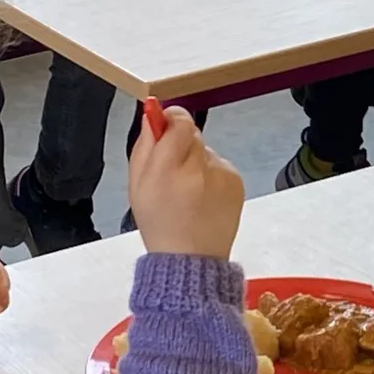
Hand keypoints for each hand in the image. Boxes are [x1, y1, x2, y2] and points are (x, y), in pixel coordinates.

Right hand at [128, 104, 244, 259]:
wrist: (190, 258)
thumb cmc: (159, 223)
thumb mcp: (136, 186)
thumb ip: (144, 146)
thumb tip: (152, 114)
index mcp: (166, 171)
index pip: (179, 123)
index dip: (172, 119)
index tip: (166, 123)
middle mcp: (197, 170)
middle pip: (192, 135)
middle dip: (181, 146)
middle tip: (172, 171)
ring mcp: (221, 176)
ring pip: (206, 151)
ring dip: (197, 163)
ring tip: (189, 192)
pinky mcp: (236, 181)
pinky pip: (220, 166)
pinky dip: (212, 176)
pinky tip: (204, 198)